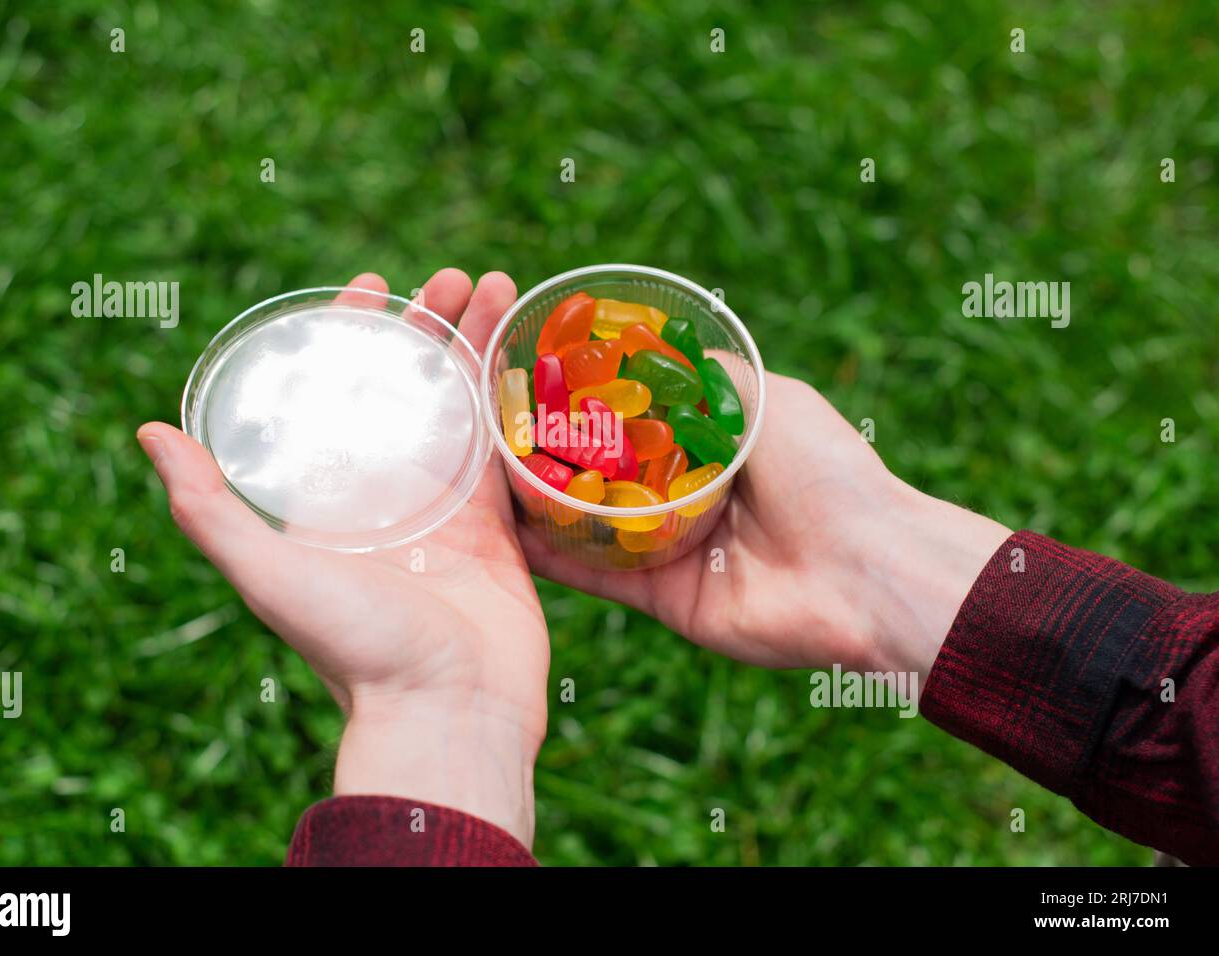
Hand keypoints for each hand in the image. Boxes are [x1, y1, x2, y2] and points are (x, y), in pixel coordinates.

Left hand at [138, 269, 547, 846]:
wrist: (445, 713)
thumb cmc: (354, 647)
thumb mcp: (268, 574)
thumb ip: (209, 507)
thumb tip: (150, 432)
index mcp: (330, 497)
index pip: (340, 394)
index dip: (354, 335)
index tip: (374, 284)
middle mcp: (387, 494)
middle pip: (409, 388)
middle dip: (429, 326)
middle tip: (454, 278)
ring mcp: (448, 509)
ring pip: (463, 407)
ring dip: (478, 346)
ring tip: (500, 288)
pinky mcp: (499, 529)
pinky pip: (506, 448)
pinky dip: (515, 400)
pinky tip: (529, 353)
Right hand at [519, 372, 1011, 683]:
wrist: (862, 570)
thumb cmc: (825, 472)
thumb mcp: (768, 398)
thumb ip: (710, 377)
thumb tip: (656, 343)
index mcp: (712, 450)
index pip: (634, 422)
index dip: (588, 403)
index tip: (534, 378)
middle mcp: (687, 498)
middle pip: (605, 474)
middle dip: (553, 455)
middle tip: (490, 430)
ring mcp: (673, 550)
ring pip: (592, 524)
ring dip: (541, 506)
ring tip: (481, 478)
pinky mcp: (664, 598)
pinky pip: (599, 576)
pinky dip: (555, 558)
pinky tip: (506, 535)